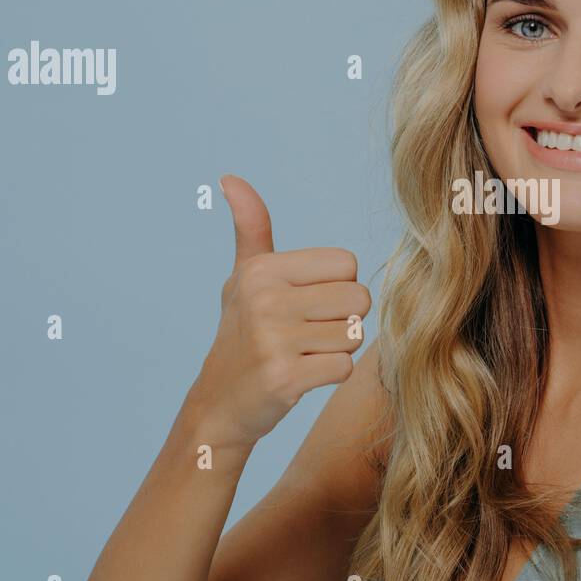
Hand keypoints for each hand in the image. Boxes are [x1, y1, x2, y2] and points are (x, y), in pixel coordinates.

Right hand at [187, 174, 369, 448]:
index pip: (347, 264)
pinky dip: (331, 374)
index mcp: (263, 270)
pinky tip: (302, 375)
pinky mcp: (284, 378)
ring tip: (304, 353)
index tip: (307, 305)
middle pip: (360, 299)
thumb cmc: (242, 332)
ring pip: (356, 334)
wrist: (220, 403)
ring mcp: (273, 340)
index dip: (338, 287)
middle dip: (344, 320)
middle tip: (309, 334)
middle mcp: (266, 299)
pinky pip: (344, 367)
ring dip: (339, 349)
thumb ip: (252, 228)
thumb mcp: (244, 277)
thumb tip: (231, 178)